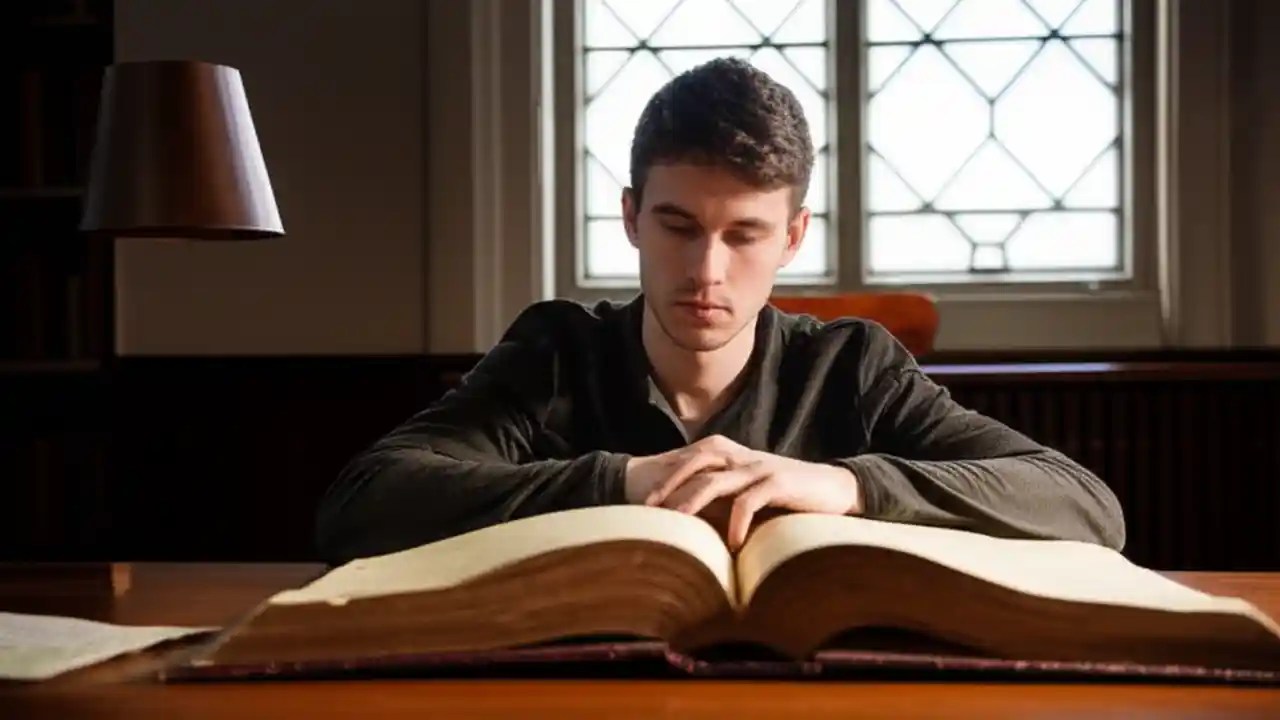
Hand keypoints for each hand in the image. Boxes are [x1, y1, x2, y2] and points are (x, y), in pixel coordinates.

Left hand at [626, 435, 861, 549]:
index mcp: (733, 455)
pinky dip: (737, 521)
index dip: (666, 475)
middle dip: (669, 483)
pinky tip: (731, 543)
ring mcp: (760, 468)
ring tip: (676, 523)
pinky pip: (750, 500)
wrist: (837, 489)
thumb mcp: (751, 491)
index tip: (643, 500)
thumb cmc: (789, 495)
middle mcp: (742, 456)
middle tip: (649, 508)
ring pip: (716, 480)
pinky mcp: (780, 482)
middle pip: (696, 461)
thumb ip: (724, 497)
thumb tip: (691, 519)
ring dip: (692, 501)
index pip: (691, 457)